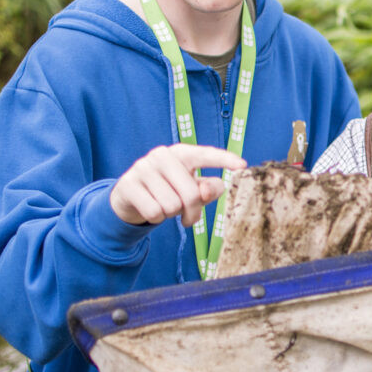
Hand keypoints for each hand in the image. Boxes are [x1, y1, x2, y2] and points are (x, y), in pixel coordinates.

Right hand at [110, 144, 246, 225]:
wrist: (130, 197)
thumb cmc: (168, 191)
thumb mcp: (190, 190)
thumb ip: (207, 189)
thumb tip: (215, 188)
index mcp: (181, 153)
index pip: (206, 155)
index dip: (225, 160)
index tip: (243, 166)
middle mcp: (162, 155)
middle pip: (191, 193)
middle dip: (192, 212)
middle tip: (187, 218)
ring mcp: (143, 168)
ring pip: (172, 206)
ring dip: (170, 214)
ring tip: (164, 207)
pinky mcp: (128, 185)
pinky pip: (154, 212)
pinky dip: (156, 218)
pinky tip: (151, 209)